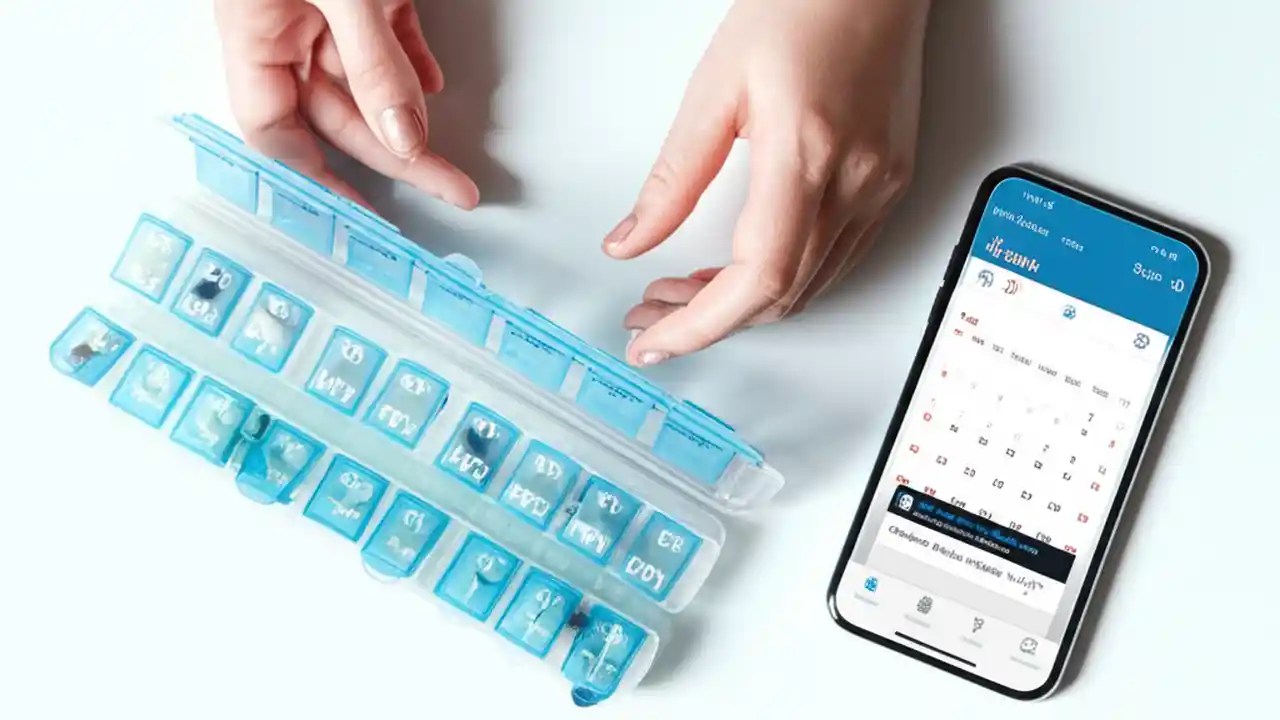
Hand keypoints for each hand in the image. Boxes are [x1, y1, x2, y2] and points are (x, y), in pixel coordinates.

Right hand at [213, 0, 477, 208]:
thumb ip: (373, 63)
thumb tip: (403, 135)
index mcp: (252, 31)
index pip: (276, 131)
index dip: (318, 179)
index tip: (363, 215)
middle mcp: (282, 24)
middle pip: (336, 113)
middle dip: (393, 151)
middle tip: (446, 186)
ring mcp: (320, 5)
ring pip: (365, 78)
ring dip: (407, 111)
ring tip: (446, 147)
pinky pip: (386, 36)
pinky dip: (411, 61)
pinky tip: (432, 83)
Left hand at [604, 0, 929, 365]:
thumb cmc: (804, 7)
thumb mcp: (714, 87)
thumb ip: (672, 177)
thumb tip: (631, 242)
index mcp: (806, 154)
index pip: (756, 278)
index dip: (700, 325)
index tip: (654, 341)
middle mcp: (855, 183)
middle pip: (779, 297)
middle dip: (707, 320)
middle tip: (649, 314)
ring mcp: (881, 190)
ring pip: (807, 289)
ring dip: (741, 306)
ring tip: (680, 293)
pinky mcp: (890, 186)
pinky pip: (833, 263)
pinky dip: (780, 281)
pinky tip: (739, 270)